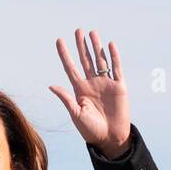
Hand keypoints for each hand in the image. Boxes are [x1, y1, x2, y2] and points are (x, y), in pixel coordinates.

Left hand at [49, 27, 130, 158]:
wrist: (110, 138)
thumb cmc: (91, 130)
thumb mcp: (76, 114)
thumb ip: (66, 98)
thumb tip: (51, 86)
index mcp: (80, 90)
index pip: (70, 68)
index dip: (65, 54)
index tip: (59, 41)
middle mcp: (92, 84)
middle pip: (85, 60)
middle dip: (81, 45)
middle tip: (78, 30)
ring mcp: (106, 84)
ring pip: (100, 61)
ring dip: (96, 47)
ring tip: (92, 33)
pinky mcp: (119, 87)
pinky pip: (116, 68)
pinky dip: (113, 56)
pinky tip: (109, 45)